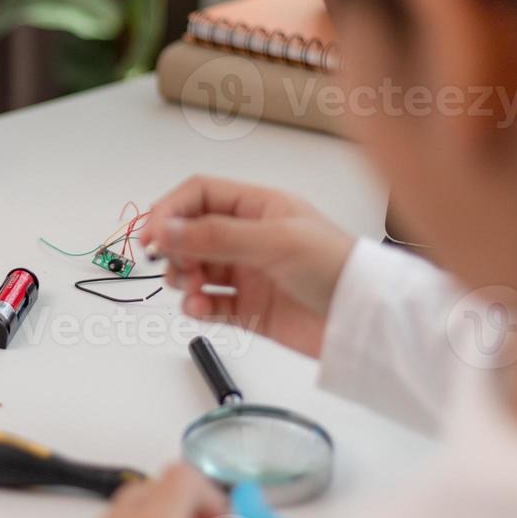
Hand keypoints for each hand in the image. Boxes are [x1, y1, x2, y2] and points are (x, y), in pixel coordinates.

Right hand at [139, 177, 356, 357]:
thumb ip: (216, 236)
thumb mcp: (275, 241)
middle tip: (173, 264)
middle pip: (190, 232)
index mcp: (258, 207)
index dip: (170, 210)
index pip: (199, 195)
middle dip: (174, 247)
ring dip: (182, 278)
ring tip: (191, 288)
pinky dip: (196, 306)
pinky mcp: (250, 309)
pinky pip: (208, 303)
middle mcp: (249, 237)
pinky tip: (200, 308)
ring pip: (194, 269)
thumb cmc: (337, 267)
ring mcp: (248, 273)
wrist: (365, 322)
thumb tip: (166, 228)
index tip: (151, 234)